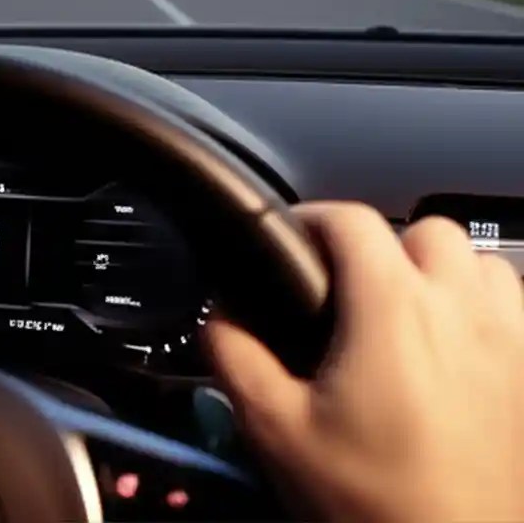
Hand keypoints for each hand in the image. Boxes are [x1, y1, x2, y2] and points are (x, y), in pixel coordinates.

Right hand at [207, 202, 523, 521]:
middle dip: (380, 246)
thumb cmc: (376, 500)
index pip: (352, 220)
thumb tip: (220, 318)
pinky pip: (516, 307)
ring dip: (440, 271)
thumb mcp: (276, 430)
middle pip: (424, 230)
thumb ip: (235, 358)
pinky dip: (484, 307)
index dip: (312, 219)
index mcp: (393, 311)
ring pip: (479, 262)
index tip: (292, 241)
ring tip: (406, 311)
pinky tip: (455, 344)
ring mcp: (511, 340)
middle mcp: (461, 311)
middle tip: (347, 287)